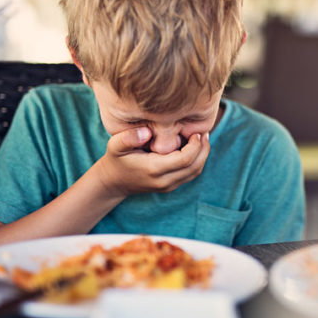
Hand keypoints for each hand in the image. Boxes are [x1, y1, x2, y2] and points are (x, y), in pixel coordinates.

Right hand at [94, 127, 209, 197]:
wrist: (114, 182)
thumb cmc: (116, 159)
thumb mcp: (115, 145)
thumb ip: (128, 137)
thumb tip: (148, 132)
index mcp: (154, 170)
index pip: (185, 159)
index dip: (195, 145)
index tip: (195, 131)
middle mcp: (164, 181)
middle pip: (195, 167)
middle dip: (203, 149)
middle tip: (204, 132)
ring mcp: (168, 186)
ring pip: (195, 172)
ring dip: (202, 155)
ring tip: (202, 138)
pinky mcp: (171, 186)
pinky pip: (190, 174)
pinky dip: (197, 161)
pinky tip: (194, 147)